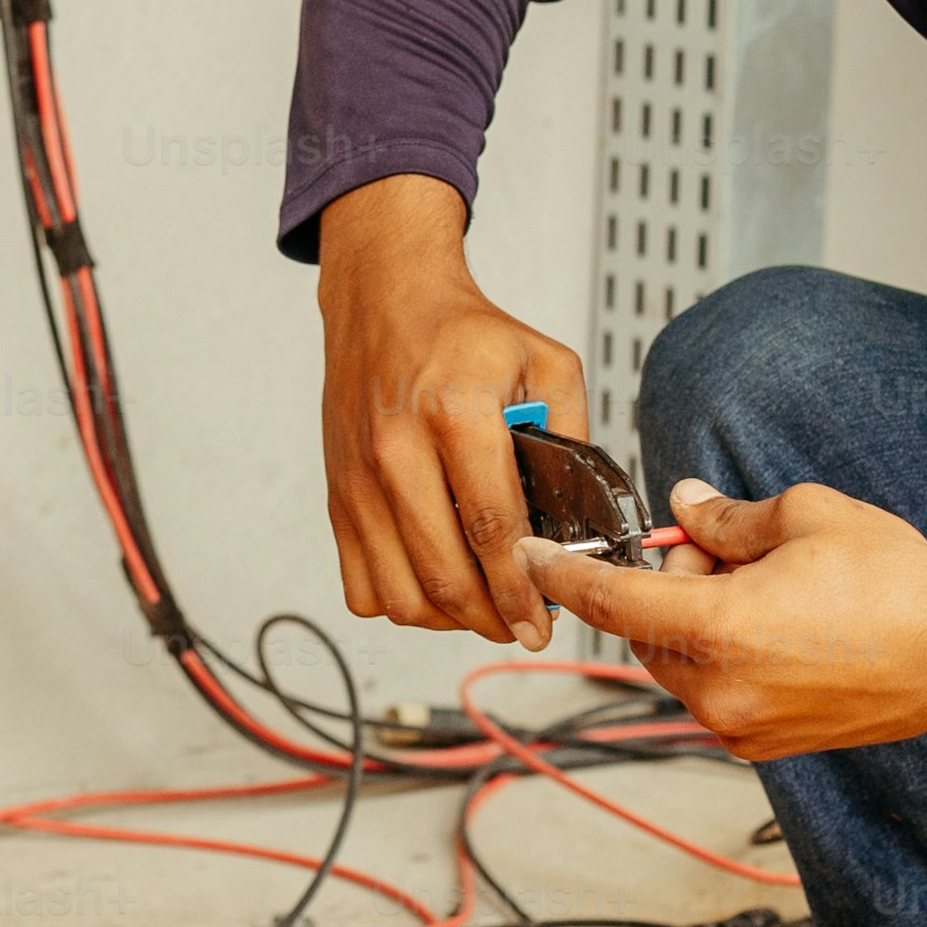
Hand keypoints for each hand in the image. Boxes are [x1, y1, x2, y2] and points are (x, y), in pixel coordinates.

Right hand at [314, 173, 585, 645]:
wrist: (385, 300)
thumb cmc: (465, 334)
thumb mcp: (546, 363)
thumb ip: (574, 437)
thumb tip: (588, 517)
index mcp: (456, 412)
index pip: (492, 527)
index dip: (520, 589)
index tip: (541, 622)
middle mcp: (396, 449)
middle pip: (444, 574)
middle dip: (492, 617)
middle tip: (521, 626)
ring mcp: (358, 479)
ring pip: (400, 593)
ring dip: (448, 618)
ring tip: (482, 606)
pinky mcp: (338, 497)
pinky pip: (363, 586)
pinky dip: (401, 602)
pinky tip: (434, 583)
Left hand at [519, 479, 926, 760]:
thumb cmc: (896, 583)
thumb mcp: (803, 517)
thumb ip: (724, 517)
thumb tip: (682, 508)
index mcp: (719, 629)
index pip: (611, 599)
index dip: (562, 574)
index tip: (530, 558)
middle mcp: (721, 691)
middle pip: (645, 631)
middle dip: (665, 585)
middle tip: (720, 548)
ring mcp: (742, 728)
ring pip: (678, 664)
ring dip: (694, 623)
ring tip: (764, 586)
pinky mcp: (766, 746)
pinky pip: (715, 693)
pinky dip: (723, 656)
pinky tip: (779, 625)